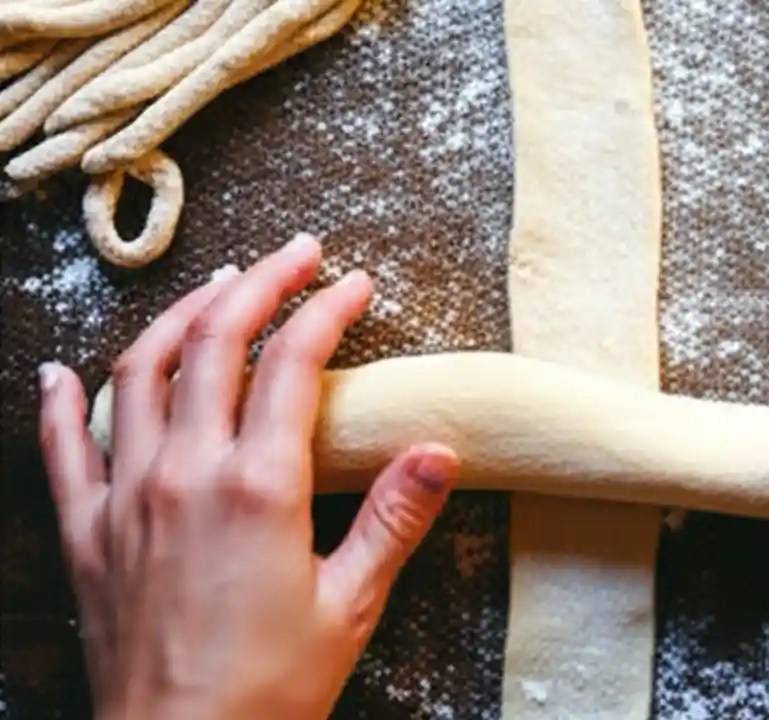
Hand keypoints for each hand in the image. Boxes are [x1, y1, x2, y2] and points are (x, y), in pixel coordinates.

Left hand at [38, 235, 458, 719]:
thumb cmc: (272, 686)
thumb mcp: (352, 602)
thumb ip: (395, 517)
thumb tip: (438, 451)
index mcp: (258, 486)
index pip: (293, 363)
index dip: (327, 310)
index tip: (353, 284)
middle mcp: (186, 473)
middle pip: (215, 343)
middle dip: (258, 283)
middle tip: (294, 254)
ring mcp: (126, 497)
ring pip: (140, 374)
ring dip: (178, 317)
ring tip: (214, 288)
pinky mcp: (88, 532)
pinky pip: (62, 448)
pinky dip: (61, 400)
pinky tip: (62, 371)